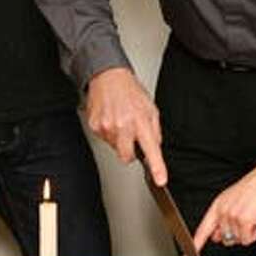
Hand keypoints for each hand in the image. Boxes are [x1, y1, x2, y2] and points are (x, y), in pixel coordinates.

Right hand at [86, 66, 165, 184]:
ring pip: (115, 148)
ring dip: (119, 139)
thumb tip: (155, 147)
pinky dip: (109, 132)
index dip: (156, 167)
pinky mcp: (95, 127)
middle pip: (127, 157)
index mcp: (140, 121)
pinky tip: (111, 118)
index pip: (151, 149)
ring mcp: (107, 127)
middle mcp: (123, 125)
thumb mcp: (150, 108)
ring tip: (120, 120)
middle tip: (132, 135)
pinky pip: (105, 139)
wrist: (108, 76)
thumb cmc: (129, 91)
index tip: (160, 179)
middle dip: (130, 151)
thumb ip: (155, 130)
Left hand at [193, 141, 255, 249]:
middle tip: (246, 220)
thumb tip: (217, 237)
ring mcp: (231, 216)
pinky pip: (247, 240)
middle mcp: (222, 211)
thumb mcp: (233, 201)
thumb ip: (223, 219)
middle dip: (237, 235)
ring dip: (248, 233)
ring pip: (238, 240)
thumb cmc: (255, 189)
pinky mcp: (243, 220)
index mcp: (217, 206)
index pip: (202, 229)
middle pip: (225, 239)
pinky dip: (254, 234)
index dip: (196, 245)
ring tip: (253, 215)